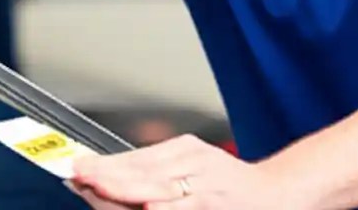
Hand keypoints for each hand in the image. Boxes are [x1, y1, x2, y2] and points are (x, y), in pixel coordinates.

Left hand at [70, 135, 286, 208]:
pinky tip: (148, 207)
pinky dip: (164, 208)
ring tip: (97, 188)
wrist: (280, 195)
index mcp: (185, 152)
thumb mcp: (191, 164)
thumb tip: (103, 174)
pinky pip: (185, 209)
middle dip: (107, 178)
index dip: (104, 165)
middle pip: (142, 173)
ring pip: (157, 191)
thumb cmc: (229, 185)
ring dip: (125, 192)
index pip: (135, 159)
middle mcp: (194, 166)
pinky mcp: (214, 209)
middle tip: (79, 177)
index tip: (77, 167)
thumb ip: (152, 170)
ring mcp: (205, 191)